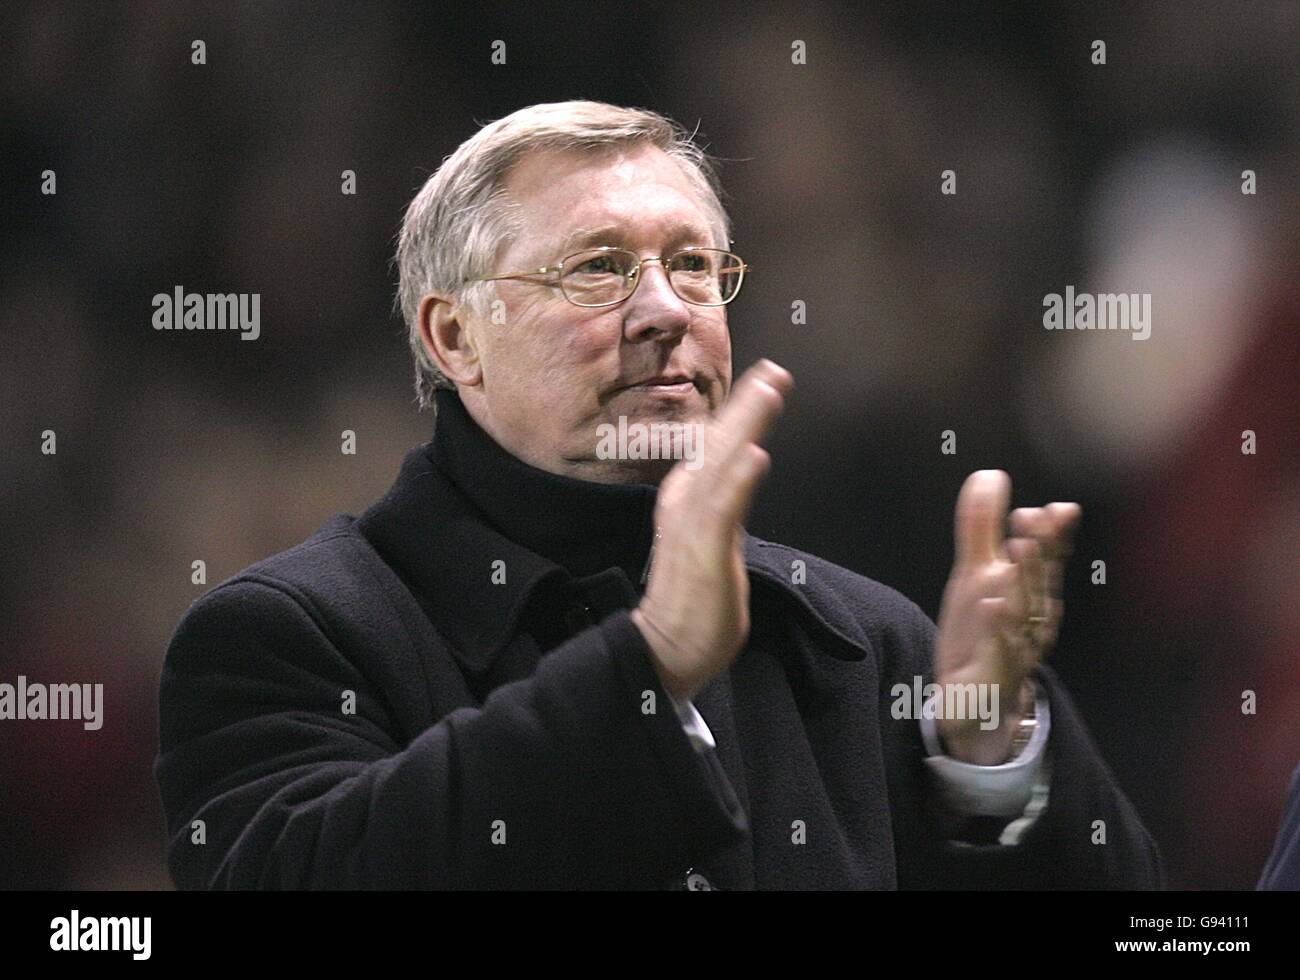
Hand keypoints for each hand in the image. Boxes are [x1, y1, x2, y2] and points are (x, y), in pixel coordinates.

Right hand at [632, 359, 792, 702]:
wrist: (665, 648)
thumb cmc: (691, 603)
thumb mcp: (709, 543)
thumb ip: (722, 511)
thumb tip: (739, 484)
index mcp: (686, 502)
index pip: (714, 449)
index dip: (738, 414)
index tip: (764, 383)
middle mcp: (685, 505)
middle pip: (718, 444)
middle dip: (747, 406)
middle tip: (774, 371)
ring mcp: (692, 525)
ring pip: (720, 465)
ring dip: (745, 426)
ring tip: (768, 392)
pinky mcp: (703, 551)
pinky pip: (722, 510)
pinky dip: (738, 481)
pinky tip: (756, 455)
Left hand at [933, 470, 1079, 764]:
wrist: (976, 702)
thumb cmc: (982, 632)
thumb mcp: (976, 574)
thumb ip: (981, 527)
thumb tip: (991, 474)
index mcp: (1032, 591)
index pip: (1048, 558)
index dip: (1053, 535)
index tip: (1056, 508)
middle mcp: (1033, 618)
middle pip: (1040, 581)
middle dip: (1041, 550)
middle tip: (1034, 520)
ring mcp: (1017, 647)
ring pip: (1024, 613)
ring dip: (1023, 582)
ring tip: (1017, 550)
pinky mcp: (994, 674)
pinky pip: (1000, 651)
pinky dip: (999, 630)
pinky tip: (993, 606)